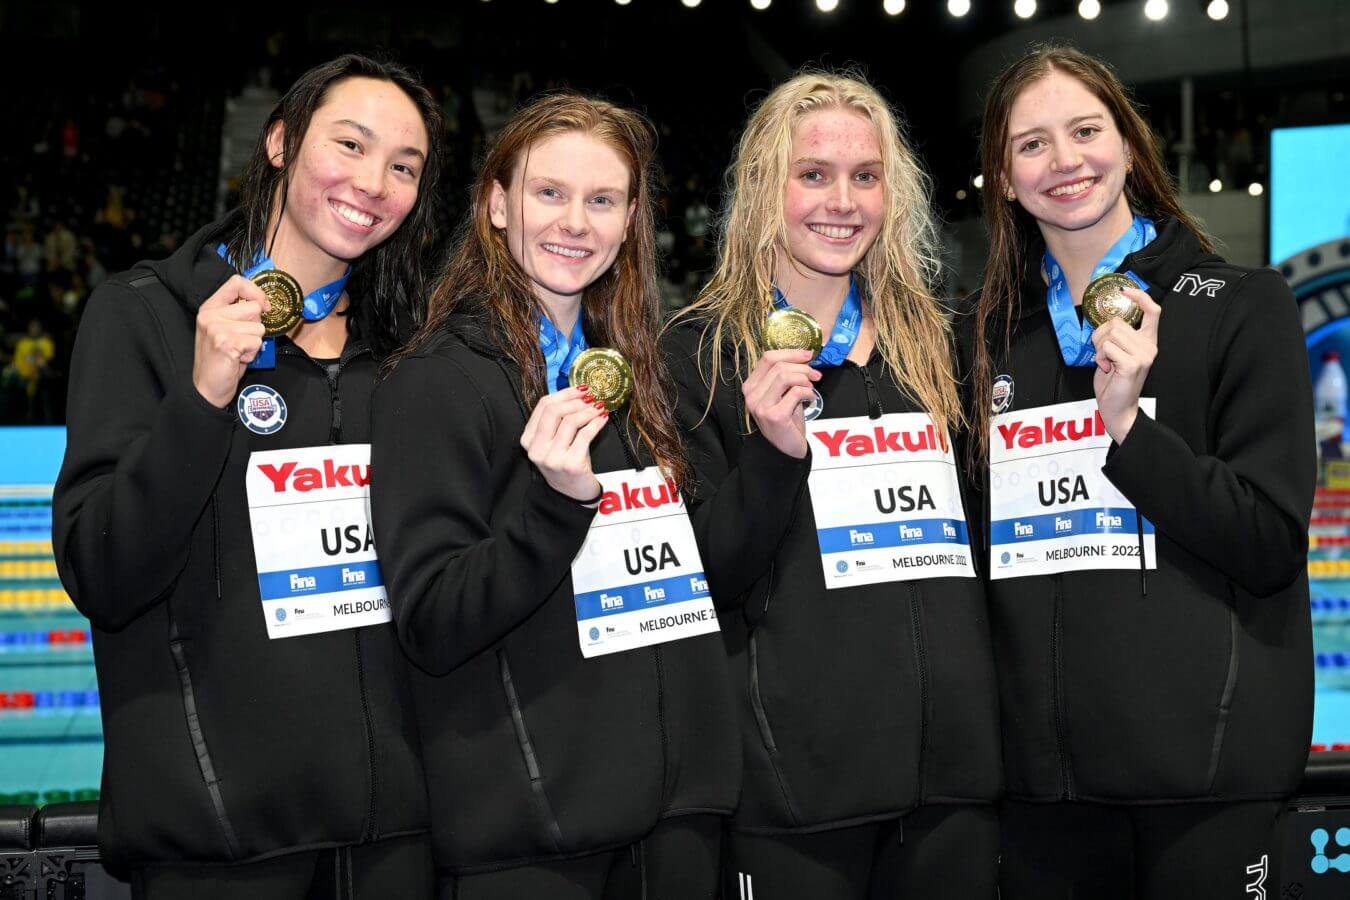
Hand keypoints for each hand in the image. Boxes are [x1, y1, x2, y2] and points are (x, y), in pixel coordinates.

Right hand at [192, 275, 271, 407]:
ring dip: (254, 342)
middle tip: (241, 342)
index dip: (256, 292)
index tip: (264, 306)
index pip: (236, 283)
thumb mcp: (224, 330)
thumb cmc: (220, 361)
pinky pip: (257, 342)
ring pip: (259, 327)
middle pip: (254, 308)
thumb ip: (238, 314)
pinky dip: (253, 353)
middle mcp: (210, 315)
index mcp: (209, 308)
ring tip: (238, 351)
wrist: (206, 388)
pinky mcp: (226, 342)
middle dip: (256, 327)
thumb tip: (263, 304)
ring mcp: (216, 328)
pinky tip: (237, 359)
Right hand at [520, 386, 608, 500]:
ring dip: (588, 411)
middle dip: (576, 400)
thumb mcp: (554, 441)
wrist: (573, 493)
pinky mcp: (570, 464)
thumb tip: (578, 393)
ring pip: (570, 421)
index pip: (543, 406)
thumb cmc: (565, 461)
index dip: (564, 393)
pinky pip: (585, 435)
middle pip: (554, 411)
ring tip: (599, 408)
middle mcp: (536, 449)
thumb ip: (558, 420)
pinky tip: (603, 419)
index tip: (581, 389)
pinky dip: (596, 423)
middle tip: (592, 397)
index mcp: (528, 439)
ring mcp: (552, 458)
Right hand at [743, 349, 821, 458]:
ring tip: (811, 388)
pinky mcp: (775, 415)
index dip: (791, 353)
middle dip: (802, 367)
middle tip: (815, 375)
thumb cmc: (786, 420)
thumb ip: (785, 376)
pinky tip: (811, 398)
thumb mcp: (782, 394)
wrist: (785, 449)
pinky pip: (796, 392)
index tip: (808, 355)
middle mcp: (752, 395)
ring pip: (785, 376)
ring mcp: (761, 406)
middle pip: (778, 366)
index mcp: (751, 386)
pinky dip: (808, 392)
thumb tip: (804, 356)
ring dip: (805, 378)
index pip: (768, 358)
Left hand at [1092, 287, 1161, 443]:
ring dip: (1099, 348)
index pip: (1153, 311)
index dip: (1140, 297)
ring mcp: (1143, 355)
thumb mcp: (1116, 353)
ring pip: (1110, 333)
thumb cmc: (1114, 380)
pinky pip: (1106, 347)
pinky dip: (1100, 357)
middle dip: (1100, 336)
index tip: (1125, 291)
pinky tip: (1107, 369)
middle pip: (1117, 322)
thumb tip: (1106, 319)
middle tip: (1104, 354)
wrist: (1117, 408)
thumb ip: (1117, 336)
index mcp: (1148, 341)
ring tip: (1106, 362)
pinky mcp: (1132, 364)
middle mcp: (1149, 346)